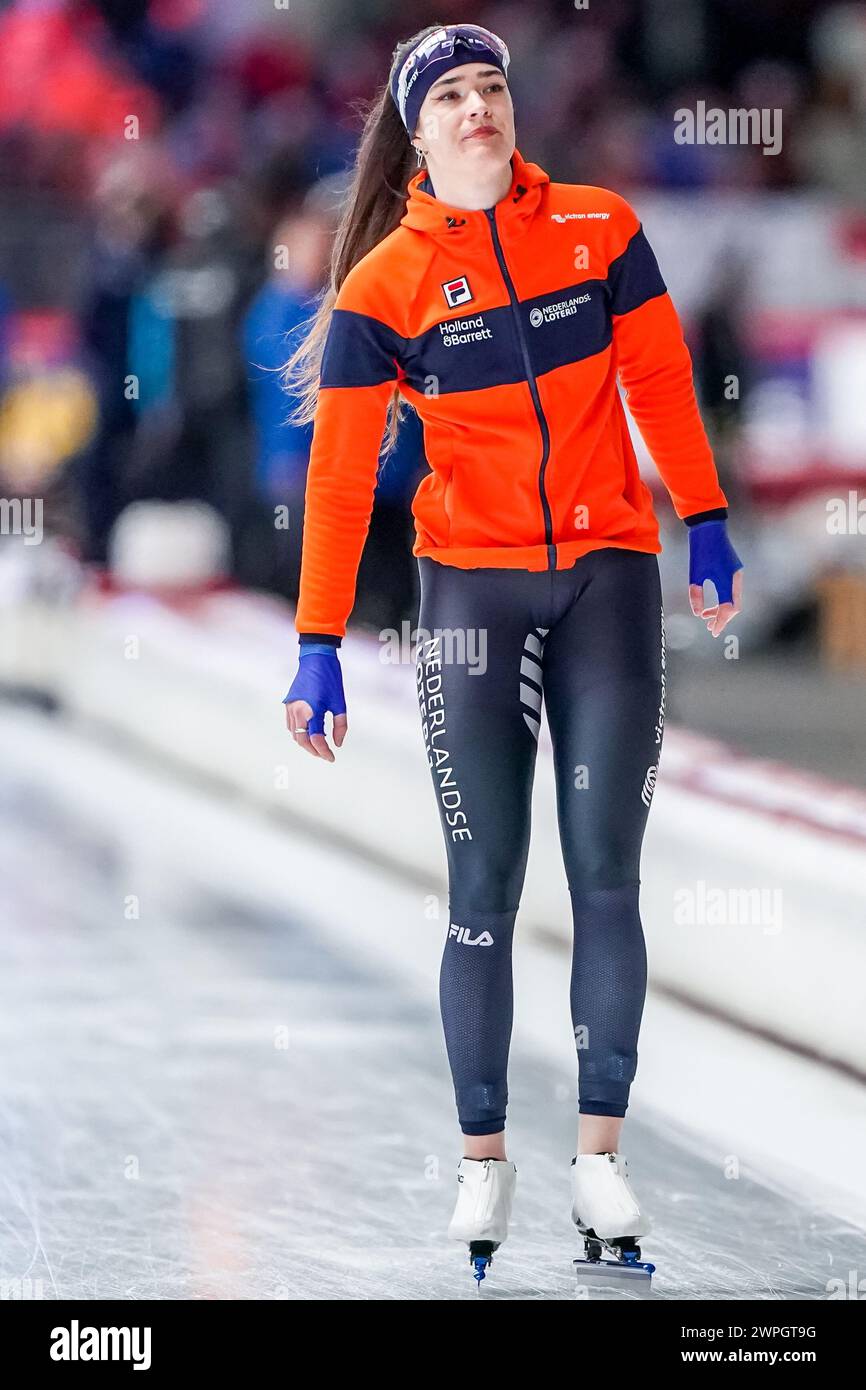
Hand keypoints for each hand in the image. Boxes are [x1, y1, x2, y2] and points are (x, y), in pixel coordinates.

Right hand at [283, 646, 346, 761]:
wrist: (315, 658)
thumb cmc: (330, 679)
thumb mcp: (340, 703)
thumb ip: (340, 726)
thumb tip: (337, 743)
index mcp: (312, 711)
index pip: (316, 740)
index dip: (325, 752)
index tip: (332, 757)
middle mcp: (298, 711)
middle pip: (302, 741)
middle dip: (314, 750)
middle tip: (325, 754)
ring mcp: (290, 707)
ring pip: (295, 734)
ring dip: (306, 742)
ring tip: (319, 745)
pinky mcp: (288, 704)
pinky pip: (291, 725)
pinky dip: (299, 733)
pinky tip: (309, 732)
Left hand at [687, 520, 743, 637]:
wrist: (709, 527)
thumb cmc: (700, 550)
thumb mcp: (694, 574)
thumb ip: (696, 595)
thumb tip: (698, 614)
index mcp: (727, 580)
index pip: (727, 609)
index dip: (720, 623)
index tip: (713, 633)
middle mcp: (735, 578)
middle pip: (733, 607)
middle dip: (723, 619)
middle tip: (710, 628)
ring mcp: (736, 574)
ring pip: (733, 600)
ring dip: (721, 611)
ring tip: (706, 618)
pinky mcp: (733, 570)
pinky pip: (731, 592)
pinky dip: (722, 601)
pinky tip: (709, 606)